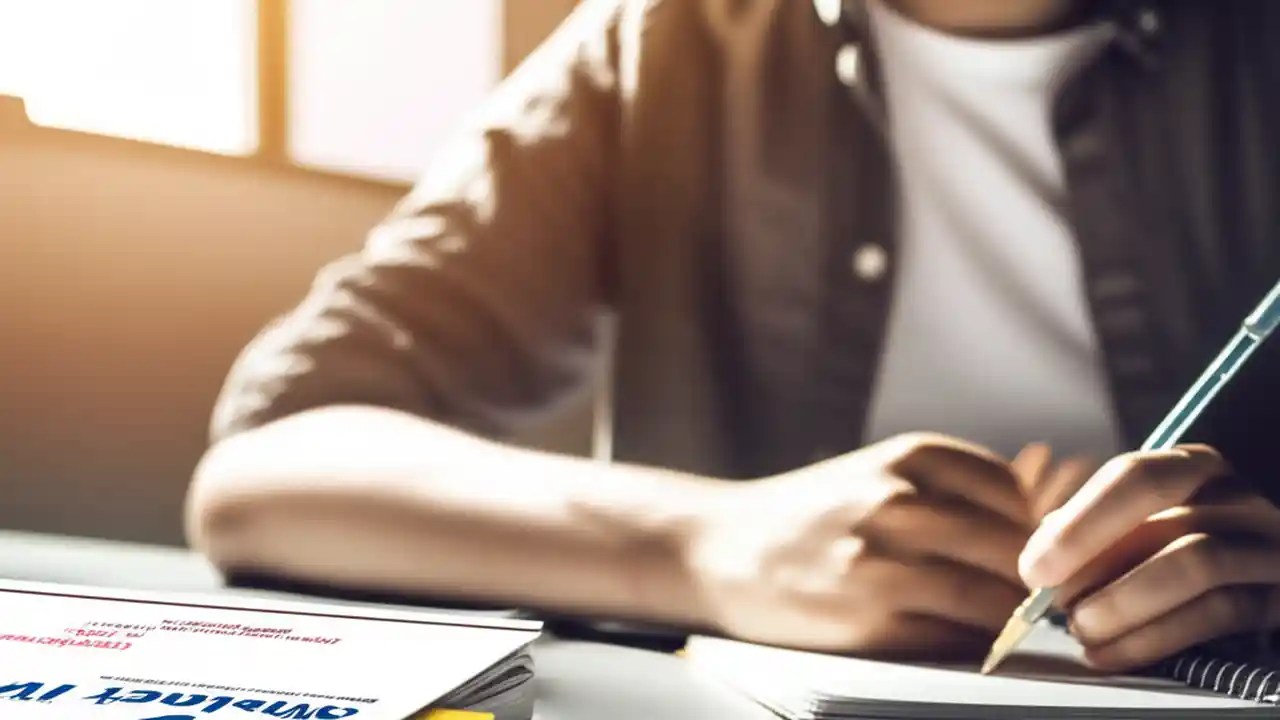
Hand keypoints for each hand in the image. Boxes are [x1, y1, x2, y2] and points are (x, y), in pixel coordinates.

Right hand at [684, 433, 1032, 658]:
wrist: (719, 548)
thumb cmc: (809, 516)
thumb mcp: (878, 473)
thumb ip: (952, 491)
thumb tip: (1042, 522)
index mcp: (911, 457)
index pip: (1018, 496)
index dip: (1033, 533)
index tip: (1025, 554)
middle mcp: (899, 500)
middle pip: (1015, 551)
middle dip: (1029, 582)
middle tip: (1026, 601)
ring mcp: (883, 561)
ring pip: (993, 600)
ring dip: (1006, 619)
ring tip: (996, 623)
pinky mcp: (868, 619)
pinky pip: (954, 639)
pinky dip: (969, 645)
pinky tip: (954, 636)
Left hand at [1020, 444, 1279, 670]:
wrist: (1253, 570)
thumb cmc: (1177, 542)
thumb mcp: (1143, 518)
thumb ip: (1096, 524)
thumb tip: (1043, 550)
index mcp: (1194, 466)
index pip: (1136, 478)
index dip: (1080, 526)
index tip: (1035, 568)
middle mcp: (1239, 496)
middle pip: (1166, 524)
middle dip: (1096, 568)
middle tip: (1053, 603)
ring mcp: (1266, 546)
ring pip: (1196, 567)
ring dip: (1124, 605)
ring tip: (1081, 628)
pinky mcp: (1277, 598)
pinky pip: (1218, 616)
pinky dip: (1151, 640)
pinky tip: (1107, 654)